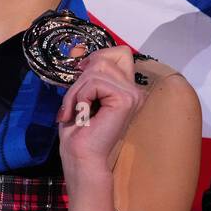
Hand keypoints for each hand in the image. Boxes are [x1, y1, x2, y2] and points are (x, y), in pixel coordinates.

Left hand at [56, 45, 145, 176]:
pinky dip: (80, 97)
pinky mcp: (125, 99)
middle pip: (105, 57)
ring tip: (78, 112)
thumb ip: (89, 74)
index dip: (98, 58)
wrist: (81, 159)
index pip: (120, 52)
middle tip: (75, 105)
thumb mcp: (82, 95)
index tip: (83, 78)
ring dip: (78, 90)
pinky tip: (83, 115)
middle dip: (82, 78)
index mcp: (127, 88)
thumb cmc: (79, 134)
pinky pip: (94, 83)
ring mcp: (132, 94)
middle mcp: (134, 89)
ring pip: (97, 69)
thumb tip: (81, 55)